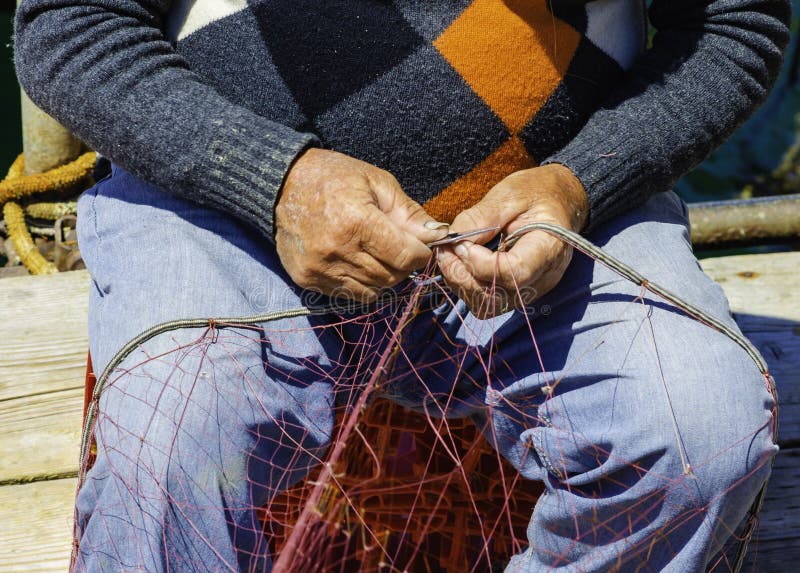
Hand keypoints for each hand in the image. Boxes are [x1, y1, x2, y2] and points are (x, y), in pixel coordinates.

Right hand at [275, 148, 447, 301]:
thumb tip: (439, 236)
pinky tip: (358, 263)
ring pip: (372, 291)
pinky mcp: (306, 280)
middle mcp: (336, 250)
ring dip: (384, 277)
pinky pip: (349, 295)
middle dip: (404, 266)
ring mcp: (319, 269)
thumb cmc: (336, 178)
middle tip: (400, 248)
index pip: (405, 257)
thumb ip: (410, 214)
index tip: (421, 246)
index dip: (421, 254)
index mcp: (357, 222)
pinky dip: (361, 284)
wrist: (283, 183)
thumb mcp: (378, 184)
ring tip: (378, 254)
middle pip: (391, 277)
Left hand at [436, 164, 587, 317]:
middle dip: (462, 275)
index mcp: (548, 249)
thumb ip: (481, 216)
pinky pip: (486, 302)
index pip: (513, 273)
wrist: (559, 202)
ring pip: (486, 305)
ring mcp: (530, 290)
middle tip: (445, 249)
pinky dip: (467, 287)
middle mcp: (542, 278)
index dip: (479, 263)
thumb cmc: (538, 194)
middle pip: (495, 296)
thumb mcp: (510, 194)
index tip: (460, 242)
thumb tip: (453, 237)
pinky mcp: (516, 293)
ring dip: (460, 283)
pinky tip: (461, 264)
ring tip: (451, 255)